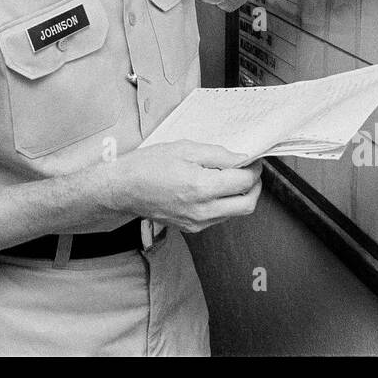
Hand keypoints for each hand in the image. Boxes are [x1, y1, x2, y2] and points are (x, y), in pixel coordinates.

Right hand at [97, 141, 262, 233]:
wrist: (123, 189)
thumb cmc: (147, 166)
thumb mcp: (184, 149)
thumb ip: (218, 154)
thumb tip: (241, 159)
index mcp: (201, 187)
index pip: (244, 182)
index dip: (253, 169)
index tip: (252, 161)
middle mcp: (202, 210)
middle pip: (247, 204)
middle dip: (254, 186)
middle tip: (249, 172)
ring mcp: (197, 222)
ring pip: (235, 213)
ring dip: (239, 196)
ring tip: (227, 178)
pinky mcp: (192, 228)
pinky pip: (219, 217)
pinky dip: (224, 203)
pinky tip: (212, 189)